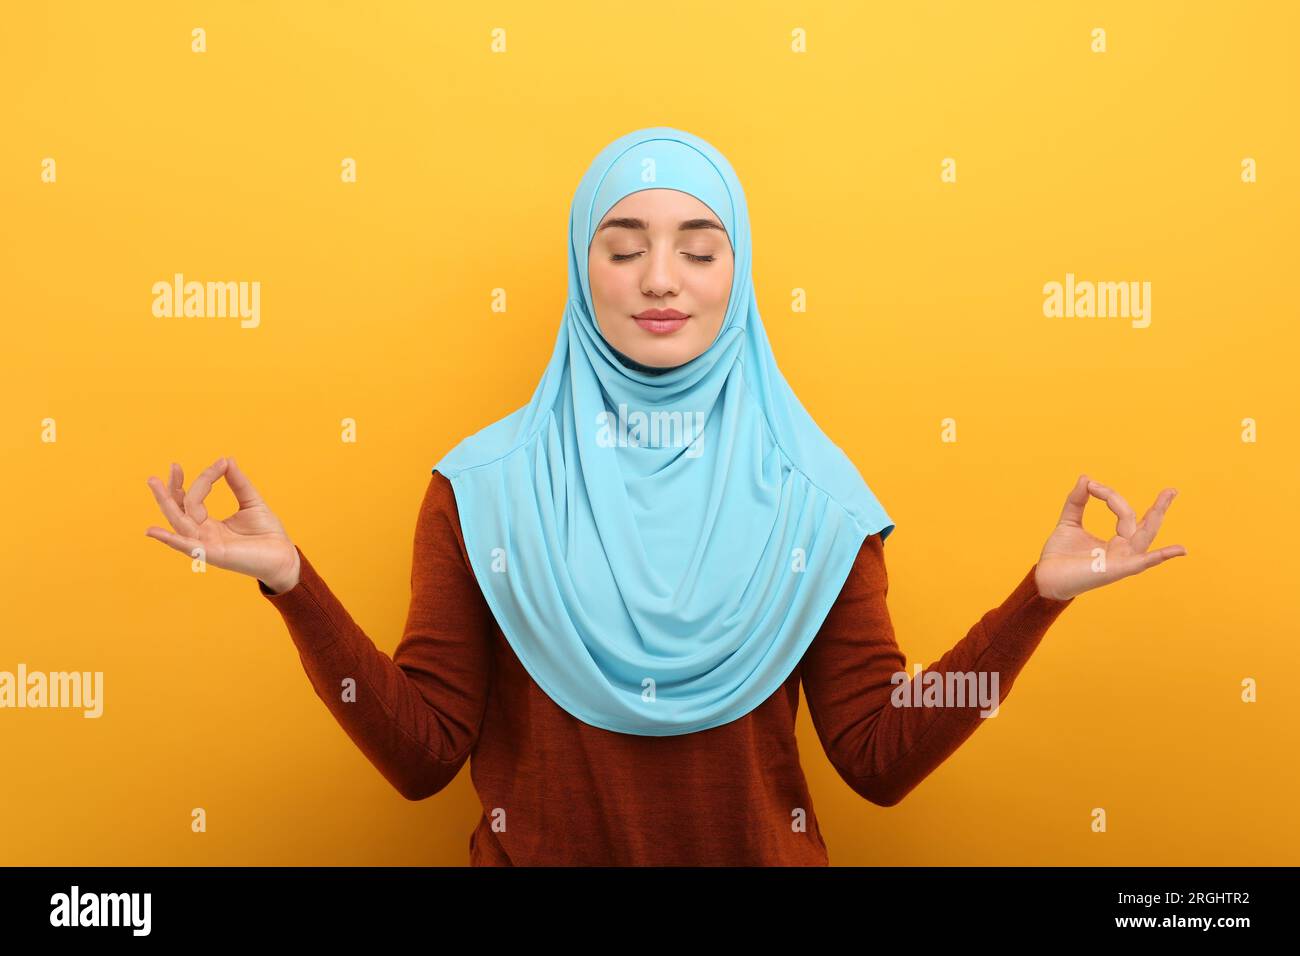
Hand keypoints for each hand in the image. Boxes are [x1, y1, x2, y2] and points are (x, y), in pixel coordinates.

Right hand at [144, 456, 300, 592]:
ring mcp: (207, 545)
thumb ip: (238, 483)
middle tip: (163, 470)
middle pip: (179, 510)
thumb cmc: (267, 533)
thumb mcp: (251, 502)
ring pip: (180, 522)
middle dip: (169, 490)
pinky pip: (190, 547)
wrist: (284, 555)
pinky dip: (173, 539)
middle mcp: (203, 534)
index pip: (194, 498)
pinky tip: (154, 531)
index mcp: (209, 524)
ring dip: (166, 503)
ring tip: (154, 483)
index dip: (203, 478)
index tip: (221, 462)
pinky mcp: (215, 556)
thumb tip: (227, 459)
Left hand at [1034, 475, 1186, 600]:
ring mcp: (1122, 560)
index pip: (1124, 511)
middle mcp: (1124, 550)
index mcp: (1117, 540)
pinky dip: (1159, 556)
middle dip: (1159, 507)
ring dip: (1156, 516)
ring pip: (1144, 536)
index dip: (1108, 494)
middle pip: (1144, 524)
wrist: (1045, 576)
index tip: (1091, 484)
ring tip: (1169, 496)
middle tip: (1172, 490)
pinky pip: (1141, 562)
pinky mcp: (1115, 570)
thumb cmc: (1059, 555)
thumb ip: (1077, 501)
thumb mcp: (1069, 522)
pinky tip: (1179, 550)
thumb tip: (1086, 477)